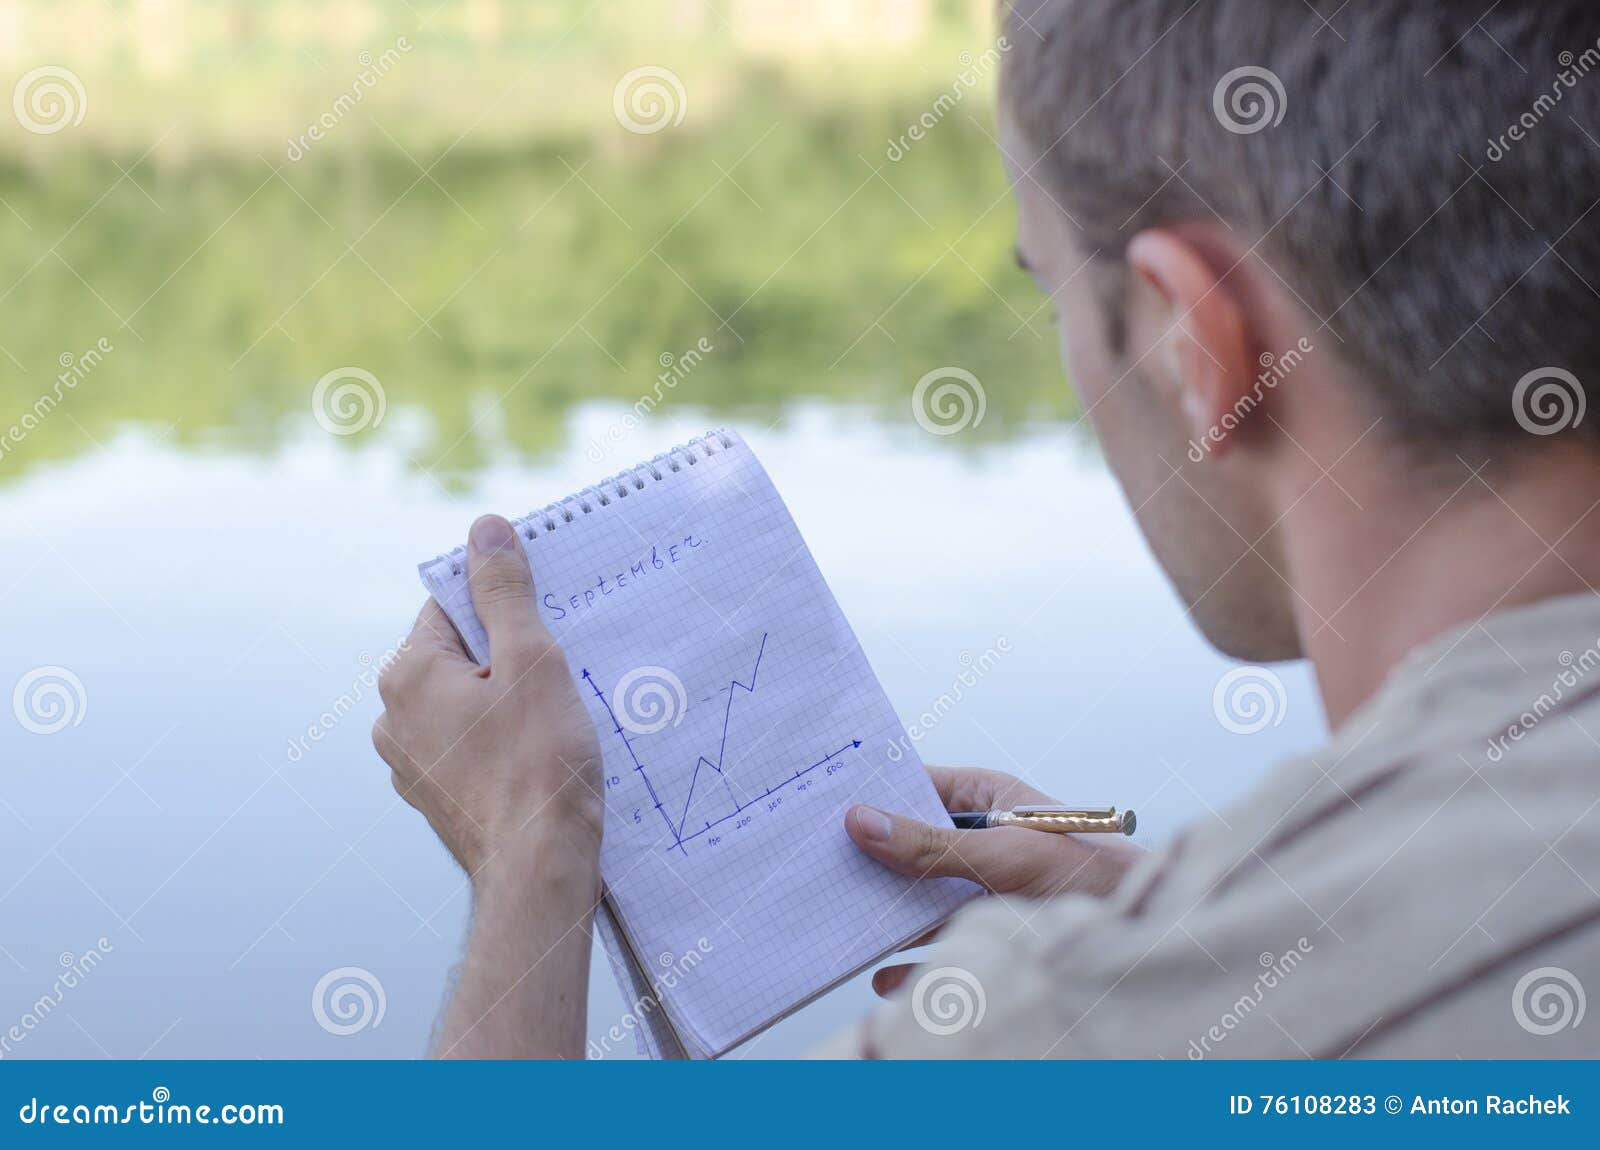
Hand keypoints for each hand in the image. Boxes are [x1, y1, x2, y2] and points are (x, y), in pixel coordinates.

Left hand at [373, 514, 603, 880]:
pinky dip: (502, 742)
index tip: (546, 626)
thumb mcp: (532, 659)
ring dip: (508, 701)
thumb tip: (485, 529)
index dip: (504, 609)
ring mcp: (410, 765)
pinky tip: (540, 758)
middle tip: (559, 677)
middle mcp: (392, 718)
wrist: (539, 871)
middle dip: (508, 658)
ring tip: (553, 723)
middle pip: (459, 655)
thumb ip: (505, 592)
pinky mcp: (436, 799)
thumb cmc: (539, 764)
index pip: (453, 607)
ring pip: (466, 703)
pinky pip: (469, 746)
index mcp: (406, 675)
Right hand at [845, 765, 1138, 995]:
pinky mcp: (985, 929)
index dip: (870, 794)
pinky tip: (884, 979)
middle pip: (906, 843)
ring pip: (915, 895)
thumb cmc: (1086, 873)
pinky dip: (909, 963)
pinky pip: (934, 943)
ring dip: (882, 915)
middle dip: (866, 860)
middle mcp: (977, 835)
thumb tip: (861, 821)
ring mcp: (978, 883)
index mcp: (984, 796)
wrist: (1138, 936)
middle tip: (815, 870)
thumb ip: (929, 845)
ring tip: (837, 927)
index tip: (821, 806)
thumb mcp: (1000, 854)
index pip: (912, 784)